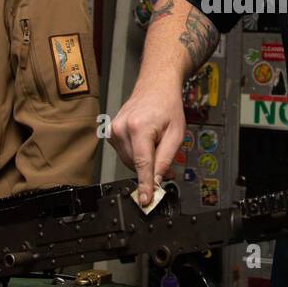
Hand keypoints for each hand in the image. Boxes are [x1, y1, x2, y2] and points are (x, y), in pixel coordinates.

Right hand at [109, 82, 185, 208]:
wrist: (155, 86)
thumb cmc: (167, 106)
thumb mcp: (176, 133)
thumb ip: (166, 158)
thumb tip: (159, 180)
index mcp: (139, 128)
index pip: (142, 164)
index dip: (145, 184)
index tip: (145, 200)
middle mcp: (122, 129)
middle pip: (135, 164)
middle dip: (152, 170)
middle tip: (167, 165)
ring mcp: (114, 130)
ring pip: (129, 161)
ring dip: (144, 161)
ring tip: (157, 144)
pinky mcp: (111, 132)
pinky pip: (125, 153)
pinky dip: (137, 153)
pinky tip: (145, 140)